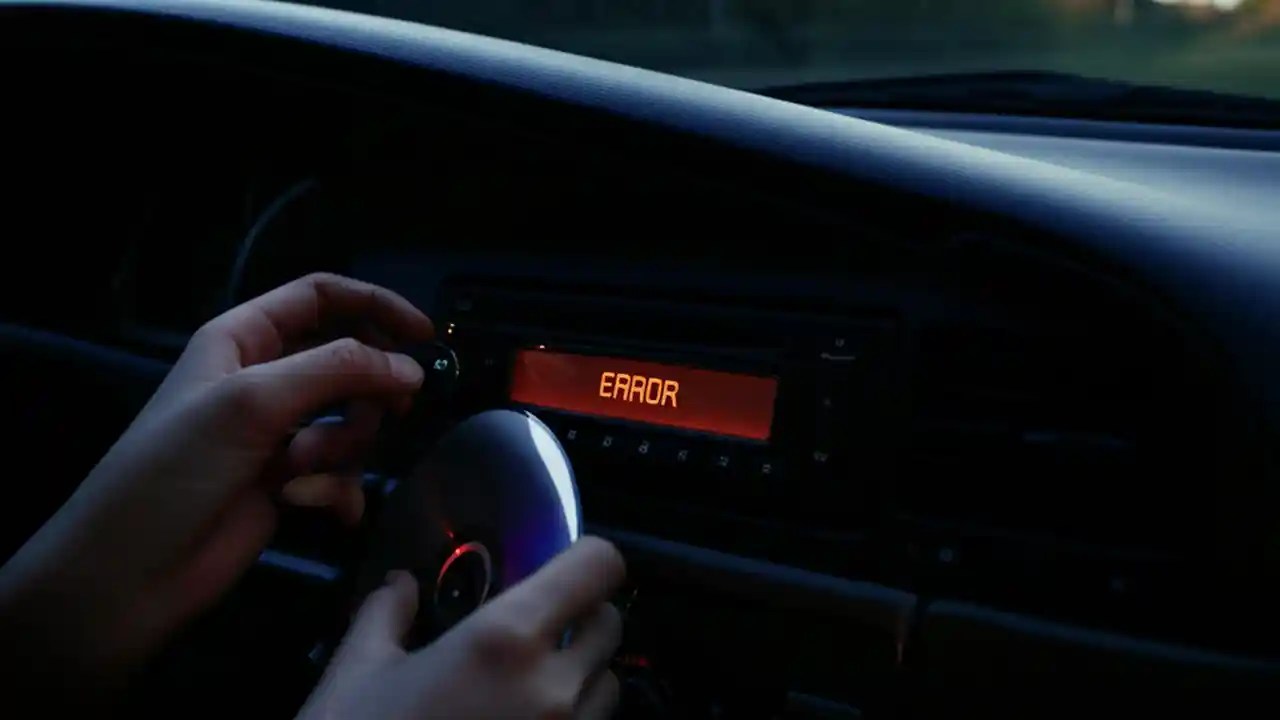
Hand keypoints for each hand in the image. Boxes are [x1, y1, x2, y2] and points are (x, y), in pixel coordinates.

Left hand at [0, 273, 432, 688]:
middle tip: (394, 410)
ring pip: (352, 422)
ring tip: (300, 472)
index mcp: (243, 339)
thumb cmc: (177, 469)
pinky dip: (336, 490)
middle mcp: (264, 380)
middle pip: (348, 361)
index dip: (376, 307)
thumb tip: (412, 368)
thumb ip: (338, 371)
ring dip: (341, 447)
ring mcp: (278, 435)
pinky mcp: (289, 485)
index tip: (427, 336)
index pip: (321, 298)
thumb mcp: (253, 401)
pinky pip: (342, 475)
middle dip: (369, 390)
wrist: (131, 571)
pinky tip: (315, 508)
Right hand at [299, 537, 625, 719]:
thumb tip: (400, 585)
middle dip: (579, 620)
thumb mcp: (356, 676)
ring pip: (607, 688)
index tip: (560, 567)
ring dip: (580, 679)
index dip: (586, 560)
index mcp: (505, 640)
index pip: (598, 568)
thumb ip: (384, 616)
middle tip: (532, 635)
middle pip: (609, 626)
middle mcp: (554, 688)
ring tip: (523, 695)